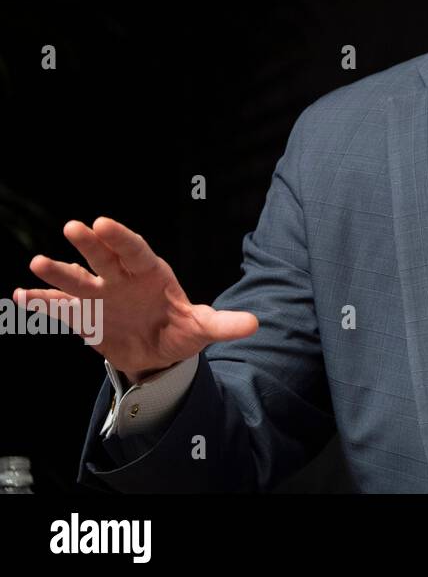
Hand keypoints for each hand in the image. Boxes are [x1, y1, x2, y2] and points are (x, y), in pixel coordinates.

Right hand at [13, 216, 257, 382]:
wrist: (158, 354)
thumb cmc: (182, 331)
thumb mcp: (203, 328)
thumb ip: (224, 324)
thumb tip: (256, 324)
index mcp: (151, 273)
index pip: (136, 250)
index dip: (121, 237)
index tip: (104, 222)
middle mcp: (122, 278)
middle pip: (105, 257)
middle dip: (91, 244)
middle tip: (74, 227)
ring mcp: (100, 295)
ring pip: (78, 280)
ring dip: (58, 272)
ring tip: (37, 262)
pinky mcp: (84, 315)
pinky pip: (60, 306)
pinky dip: (42, 300)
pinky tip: (21, 294)